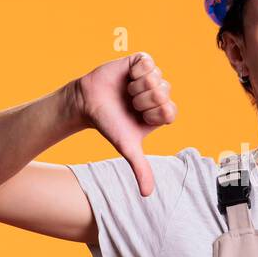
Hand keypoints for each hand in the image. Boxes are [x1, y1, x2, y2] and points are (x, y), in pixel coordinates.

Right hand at [76, 54, 176, 196]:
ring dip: (138, 86)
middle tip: (130, 103)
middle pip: (164, 93)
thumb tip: (148, 195)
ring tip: (127, 91)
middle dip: (143, 100)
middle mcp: (160, 94)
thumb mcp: (127, 147)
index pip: (170, 111)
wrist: (87, 103)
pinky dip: (137, 71)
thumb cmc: (109, 124)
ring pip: (156, 78)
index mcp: (161, 113)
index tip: (138, 116)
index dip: (152, 113)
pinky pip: (148, 62)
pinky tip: (128, 77)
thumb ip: (140, 169)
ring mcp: (151, 76)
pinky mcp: (141, 61)